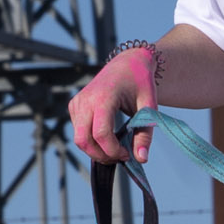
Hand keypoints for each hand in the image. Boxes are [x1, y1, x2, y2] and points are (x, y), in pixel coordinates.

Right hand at [67, 45, 158, 162]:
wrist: (128, 64)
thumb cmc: (140, 84)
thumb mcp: (149, 107)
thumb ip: (145, 134)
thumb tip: (141, 159)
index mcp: (104, 97)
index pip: (100, 133)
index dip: (113, 150)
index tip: (128, 155)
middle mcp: (85, 100)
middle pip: (83, 140)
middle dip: (101, 155)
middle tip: (121, 157)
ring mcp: (77, 103)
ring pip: (79, 138)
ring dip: (96, 151)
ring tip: (117, 150)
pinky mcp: (74, 106)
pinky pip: (79, 132)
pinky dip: (92, 141)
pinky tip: (109, 139)